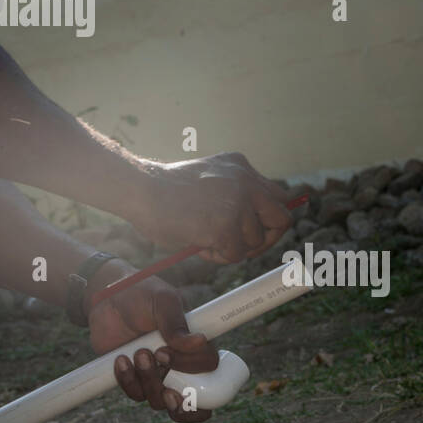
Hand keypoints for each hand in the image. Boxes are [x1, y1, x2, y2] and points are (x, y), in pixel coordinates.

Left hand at [86, 262, 218, 422]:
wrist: (105, 297)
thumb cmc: (140, 293)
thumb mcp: (161, 300)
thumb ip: (176, 322)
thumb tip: (200, 341)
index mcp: (194, 344)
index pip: (209, 368)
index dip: (195, 371)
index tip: (167, 354)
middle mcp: (179, 363)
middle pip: (192, 402)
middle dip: (182, 405)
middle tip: (168, 393)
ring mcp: (156, 373)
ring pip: (160, 400)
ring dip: (149, 381)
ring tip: (137, 353)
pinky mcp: (134, 378)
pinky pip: (135, 394)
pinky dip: (128, 380)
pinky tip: (121, 359)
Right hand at [130, 151, 290, 262]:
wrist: (140, 189)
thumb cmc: (165, 191)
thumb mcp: (208, 181)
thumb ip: (233, 195)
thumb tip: (255, 227)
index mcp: (240, 166)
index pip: (277, 196)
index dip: (269, 220)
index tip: (256, 233)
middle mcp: (245, 181)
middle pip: (281, 219)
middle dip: (266, 239)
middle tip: (242, 247)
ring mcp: (237, 203)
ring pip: (254, 242)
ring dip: (232, 248)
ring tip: (204, 238)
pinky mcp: (225, 226)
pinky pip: (234, 254)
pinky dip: (217, 256)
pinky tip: (197, 242)